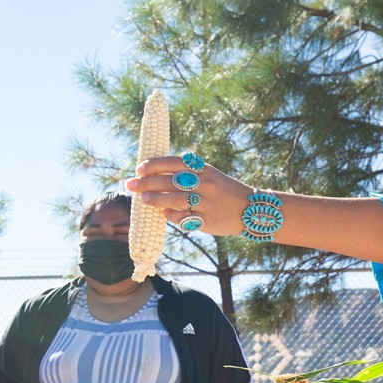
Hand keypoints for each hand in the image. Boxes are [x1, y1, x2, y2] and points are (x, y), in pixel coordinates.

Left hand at [126, 156, 250, 236]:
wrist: (251, 208)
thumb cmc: (223, 191)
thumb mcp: (209, 175)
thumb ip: (187, 173)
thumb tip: (156, 175)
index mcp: (203, 169)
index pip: (173, 163)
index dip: (154, 164)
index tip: (139, 168)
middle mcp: (204, 183)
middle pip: (169, 181)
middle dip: (147, 182)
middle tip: (131, 184)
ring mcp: (207, 202)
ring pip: (174, 199)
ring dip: (155, 199)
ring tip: (143, 200)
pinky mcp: (208, 220)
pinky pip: (184, 218)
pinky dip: (171, 215)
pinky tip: (163, 214)